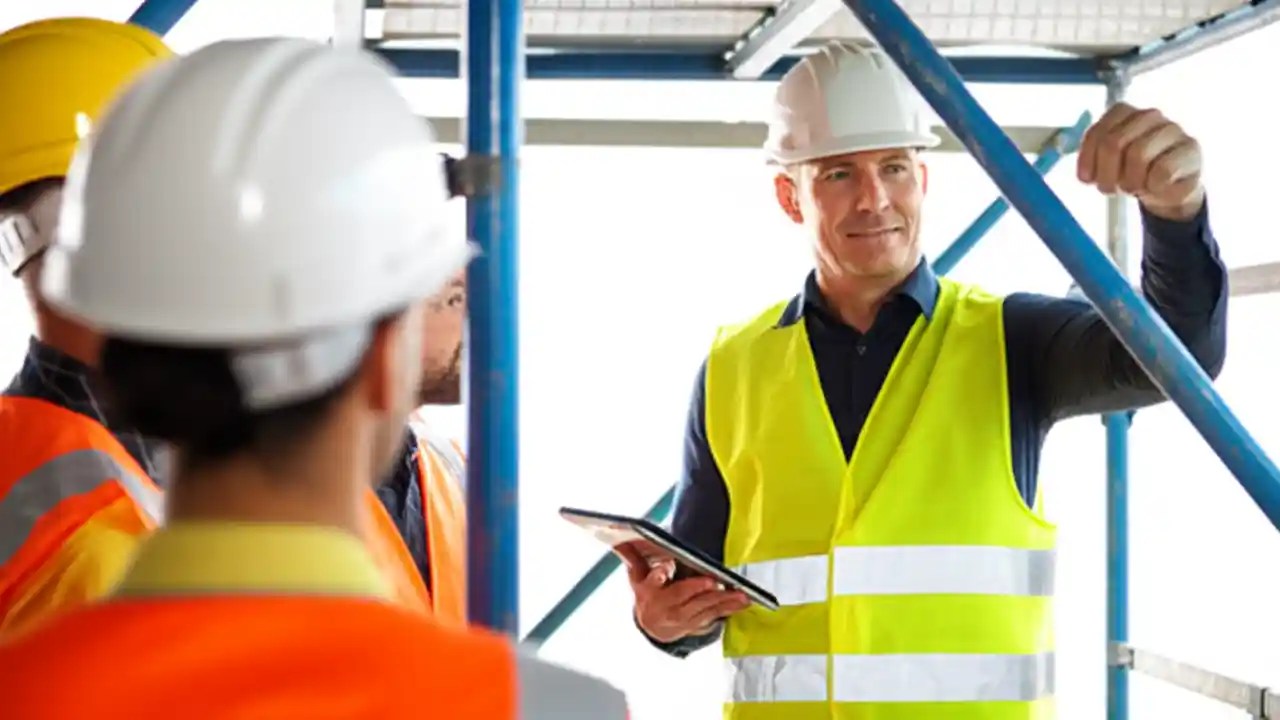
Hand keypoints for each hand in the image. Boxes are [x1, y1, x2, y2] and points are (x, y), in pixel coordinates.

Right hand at [615, 541, 750, 643]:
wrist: (653, 628)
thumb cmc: (648, 594)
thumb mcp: (637, 577)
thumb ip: (632, 557)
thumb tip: (618, 537)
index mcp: (649, 593)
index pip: (651, 583)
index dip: (657, 575)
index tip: (664, 566)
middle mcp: (665, 608)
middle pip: (682, 598)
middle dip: (697, 590)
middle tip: (713, 581)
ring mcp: (683, 618)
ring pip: (703, 608)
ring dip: (722, 601)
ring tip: (740, 593)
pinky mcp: (698, 624)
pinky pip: (715, 616)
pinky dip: (730, 608)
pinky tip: (743, 600)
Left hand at [1077, 103, 1204, 221]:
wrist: (1170, 189)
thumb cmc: (1134, 173)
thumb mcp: (1105, 167)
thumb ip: (1093, 161)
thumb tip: (1084, 175)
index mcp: (1124, 114)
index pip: (1098, 131)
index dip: (1088, 159)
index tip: (1088, 179)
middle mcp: (1148, 116)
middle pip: (1114, 143)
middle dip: (1108, 174)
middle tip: (1113, 188)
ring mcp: (1171, 129)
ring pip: (1138, 155)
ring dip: (1130, 182)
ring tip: (1135, 187)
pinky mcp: (1190, 148)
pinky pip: (1163, 171)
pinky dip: (1153, 186)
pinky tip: (1156, 186)